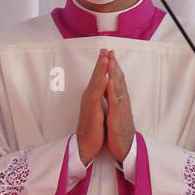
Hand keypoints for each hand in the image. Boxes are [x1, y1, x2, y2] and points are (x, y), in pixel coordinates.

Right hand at [76, 48, 108, 166]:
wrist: (87, 146)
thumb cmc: (93, 130)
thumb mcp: (98, 111)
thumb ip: (99, 100)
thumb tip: (102, 91)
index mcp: (92, 98)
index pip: (98, 78)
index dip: (102, 66)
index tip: (107, 54)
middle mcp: (89, 98)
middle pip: (96, 76)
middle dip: (101, 63)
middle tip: (105, 49)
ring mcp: (90, 104)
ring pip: (95, 83)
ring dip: (100, 70)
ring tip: (105, 58)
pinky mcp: (92, 111)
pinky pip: (96, 95)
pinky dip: (100, 85)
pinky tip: (104, 76)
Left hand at [104, 51, 134, 162]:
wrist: (124, 150)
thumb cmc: (119, 133)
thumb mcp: (115, 114)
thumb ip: (114, 102)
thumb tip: (110, 91)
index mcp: (119, 102)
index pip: (116, 81)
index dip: (113, 68)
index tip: (109, 55)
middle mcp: (122, 103)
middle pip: (118, 81)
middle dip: (114, 65)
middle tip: (110, 51)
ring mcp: (121, 109)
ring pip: (118, 88)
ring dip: (114, 73)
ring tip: (110, 60)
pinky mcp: (118, 118)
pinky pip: (115, 102)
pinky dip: (113, 91)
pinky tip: (110, 81)